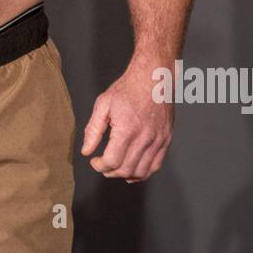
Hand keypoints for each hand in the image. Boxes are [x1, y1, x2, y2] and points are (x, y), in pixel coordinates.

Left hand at [81, 57, 174, 181]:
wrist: (154, 77)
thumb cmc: (128, 89)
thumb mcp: (103, 104)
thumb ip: (93, 130)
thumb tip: (86, 151)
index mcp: (127, 130)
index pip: (112, 161)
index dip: (99, 165)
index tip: (95, 161)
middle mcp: (145, 138)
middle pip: (126, 169)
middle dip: (110, 172)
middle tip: (103, 165)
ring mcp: (158, 140)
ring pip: (142, 171)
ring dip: (126, 174)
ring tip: (116, 167)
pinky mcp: (166, 140)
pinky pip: (156, 165)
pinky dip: (143, 172)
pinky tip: (132, 169)